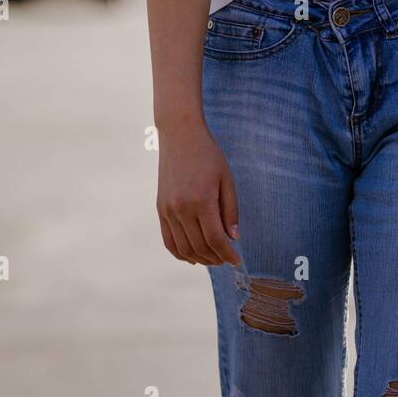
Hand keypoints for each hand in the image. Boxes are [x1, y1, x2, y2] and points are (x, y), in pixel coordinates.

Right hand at [156, 120, 240, 266]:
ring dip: (200, 259)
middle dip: (216, 258)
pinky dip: (180, 253)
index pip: (216, 239)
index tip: (237, 261)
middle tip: (227, 259)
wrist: (180, 135)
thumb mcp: (226, 179)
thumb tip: (233, 238)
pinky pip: (168, 240)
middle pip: (200, 247)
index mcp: (202, 200)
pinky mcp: (160, 209)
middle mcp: (182, 208)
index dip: (228, 255)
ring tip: (213, 258)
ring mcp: (168, 210)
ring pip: (183, 248)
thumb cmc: (208, 155)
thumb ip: (230, 210)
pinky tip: (193, 256)